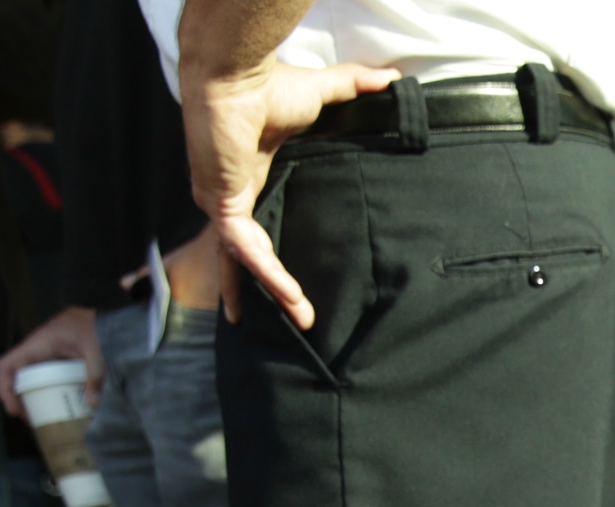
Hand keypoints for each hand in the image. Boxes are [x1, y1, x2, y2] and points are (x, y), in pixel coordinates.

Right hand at [0, 305, 101, 414]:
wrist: (97, 314)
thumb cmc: (91, 326)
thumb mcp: (95, 351)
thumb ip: (95, 375)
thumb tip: (92, 405)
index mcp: (35, 346)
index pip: (6, 366)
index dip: (4, 388)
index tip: (14, 409)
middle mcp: (32, 351)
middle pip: (11, 376)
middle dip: (15, 399)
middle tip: (30, 421)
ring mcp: (40, 355)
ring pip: (23, 377)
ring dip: (25, 396)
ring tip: (38, 418)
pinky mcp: (51, 359)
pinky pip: (38, 376)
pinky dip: (40, 391)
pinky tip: (53, 405)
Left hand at [179, 57, 397, 329]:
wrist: (236, 78)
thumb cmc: (267, 83)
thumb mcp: (322, 95)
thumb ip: (354, 89)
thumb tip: (392, 79)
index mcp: (246, 173)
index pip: (250, 219)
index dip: (259, 246)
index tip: (275, 270)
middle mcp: (229, 192)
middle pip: (235, 249)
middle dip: (243, 285)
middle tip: (250, 317)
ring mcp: (223, 201)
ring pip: (245, 260)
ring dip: (272, 291)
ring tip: (303, 321)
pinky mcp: (224, 206)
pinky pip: (249, 251)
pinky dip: (271, 276)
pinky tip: (294, 301)